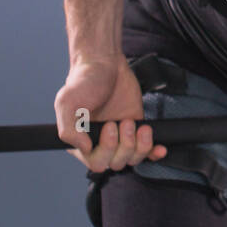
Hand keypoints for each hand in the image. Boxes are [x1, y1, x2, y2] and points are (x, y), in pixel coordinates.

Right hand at [54, 55, 167, 172]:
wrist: (105, 63)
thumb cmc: (84, 80)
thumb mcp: (67, 102)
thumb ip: (69, 130)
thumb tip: (85, 149)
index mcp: (81, 140)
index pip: (96, 162)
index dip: (106, 150)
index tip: (108, 127)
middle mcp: (100, 141)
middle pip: (116, 163)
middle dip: (123, 145)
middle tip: (121, 122)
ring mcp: (120, 136)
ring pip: (132, 158)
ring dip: (138, 145)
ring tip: (132, 123)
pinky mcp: (136, 128)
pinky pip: (147, 150)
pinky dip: (154, 152)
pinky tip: (159, 148)